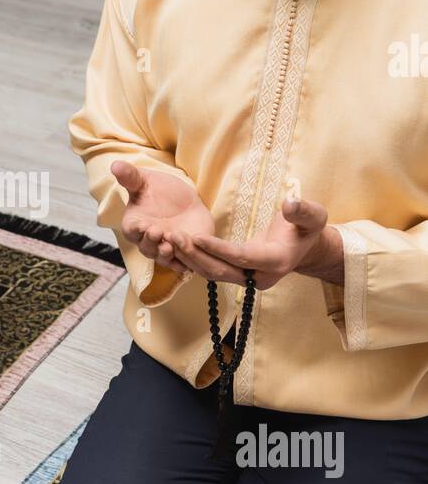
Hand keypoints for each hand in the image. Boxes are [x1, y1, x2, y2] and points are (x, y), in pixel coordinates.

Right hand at [110, 161, 245, 281]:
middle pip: (147, 248)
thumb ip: (130, 177)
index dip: (136, 230)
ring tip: (172, 245)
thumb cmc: (159, 191)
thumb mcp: (145, 181)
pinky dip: (185, 262)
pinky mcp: (183, 254)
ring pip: (164, 258)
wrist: (184, 201)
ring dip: (166, 255)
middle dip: (152, 242)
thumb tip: (115, 165)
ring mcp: (166, 249)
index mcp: (135, 225)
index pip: (131, 231)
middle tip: (158, 232)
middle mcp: (148, 241)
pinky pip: (183, 262)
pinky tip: (190, 258)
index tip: (143, 225)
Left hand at [184, 197, 331, 289]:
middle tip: (174, 237)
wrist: (304, 247)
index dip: (218, 248)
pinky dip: (192, 261)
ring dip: (189, 258)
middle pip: (221, 271)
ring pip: (212, 274)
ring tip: (169, 239)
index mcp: (276, 262)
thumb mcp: (314, 216)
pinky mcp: (236, 276)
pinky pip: (210, 272)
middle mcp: (259, 278)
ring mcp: (247, 280)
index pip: (241, 257)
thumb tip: (289, 203)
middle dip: (196, 255)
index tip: (197, 236)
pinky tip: (174, 248)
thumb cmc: (307, 228)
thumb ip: (303, 211)